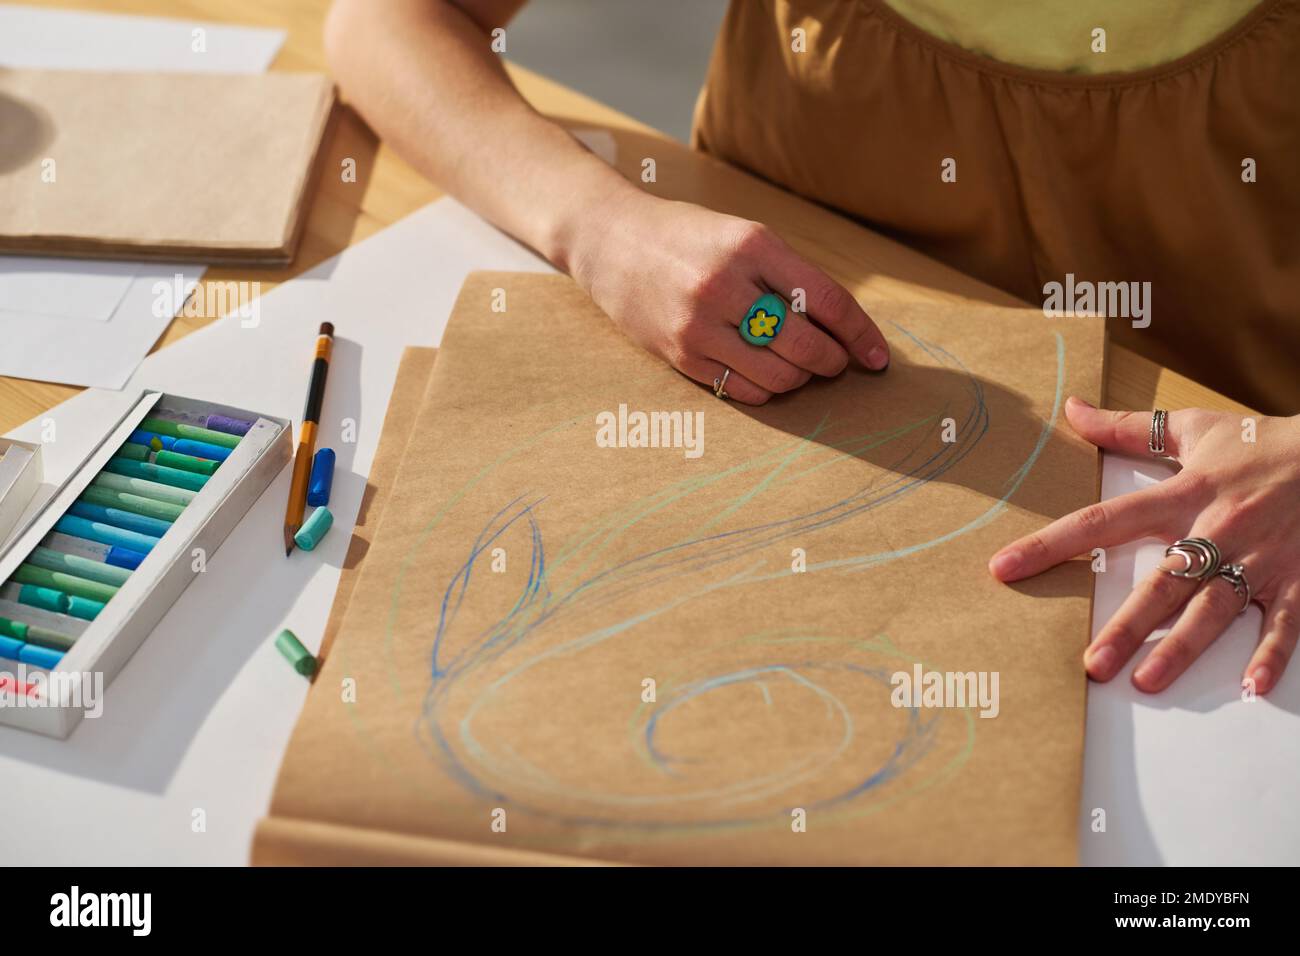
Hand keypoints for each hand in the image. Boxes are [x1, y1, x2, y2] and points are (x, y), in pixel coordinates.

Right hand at [570, 190, 889, 404]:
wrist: (611, 240)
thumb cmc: (686, 237)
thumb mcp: (741, 236)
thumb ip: (789, 276)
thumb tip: (842, 327)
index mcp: (751, 246)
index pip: (827, 301)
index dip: (860, 334)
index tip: (878, 356)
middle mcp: (725, 285)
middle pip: (806, 346)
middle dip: (832, 362)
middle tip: (835, 363)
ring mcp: (699, 324)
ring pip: (778, 376)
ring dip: (799, 378)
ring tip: (798, 366)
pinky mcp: (680, 354)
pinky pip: (743, 389)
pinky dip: (766, 389)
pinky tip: (766, 375)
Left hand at [990, 397, 1299, 694]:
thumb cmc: (1265, 444)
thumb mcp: (1195, 428)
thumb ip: (1127, 428)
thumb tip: (1072, 407)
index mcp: (1184, 494)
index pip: (1103, 519)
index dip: (1050, 543)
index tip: (1004, 567)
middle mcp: (1217, 529)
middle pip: (1163, 580)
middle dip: (1127, 623)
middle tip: (1092, 663)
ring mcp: (1260, 558)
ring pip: (1215, 608)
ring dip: (1182, 646)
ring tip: (1146, 680)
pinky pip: (1287, 622)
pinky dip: (1272, 653)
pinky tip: (1250, 686)